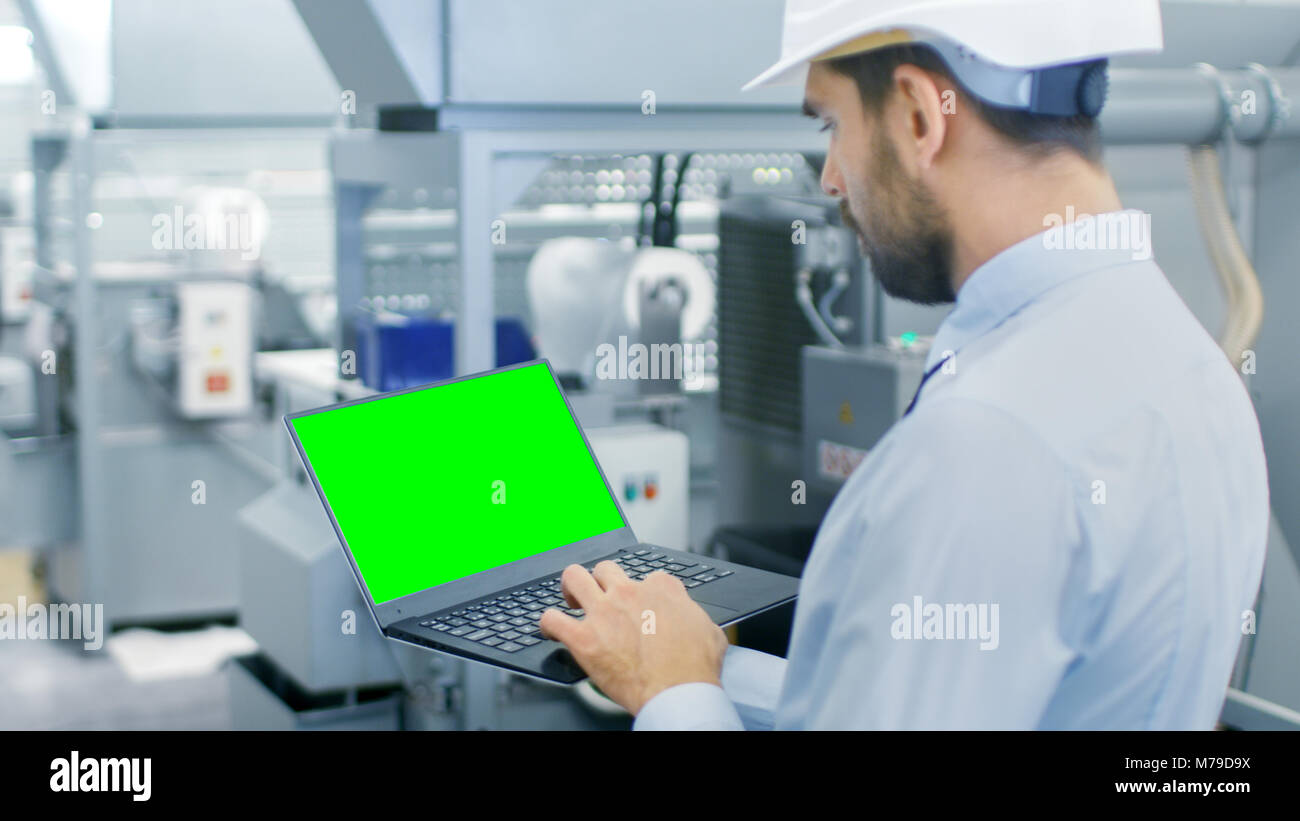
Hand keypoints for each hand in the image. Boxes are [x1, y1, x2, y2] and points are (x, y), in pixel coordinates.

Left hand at [538, 561, 728, 714]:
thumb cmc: (695, 669)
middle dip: (600, 581)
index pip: (645, 575)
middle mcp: (629, 593)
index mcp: (660, 588)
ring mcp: (604, 614)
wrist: (679, 694)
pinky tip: (551, 630)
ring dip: (569, 589)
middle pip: (604, 569)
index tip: (639, 605)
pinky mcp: (584, 639)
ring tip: (571, 601)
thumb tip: (690, 616)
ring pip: (573, 577)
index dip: (641, 592)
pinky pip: (551, 619)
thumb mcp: (710, 630)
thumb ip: (693, 614)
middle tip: (599, 598)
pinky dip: (547, 624)